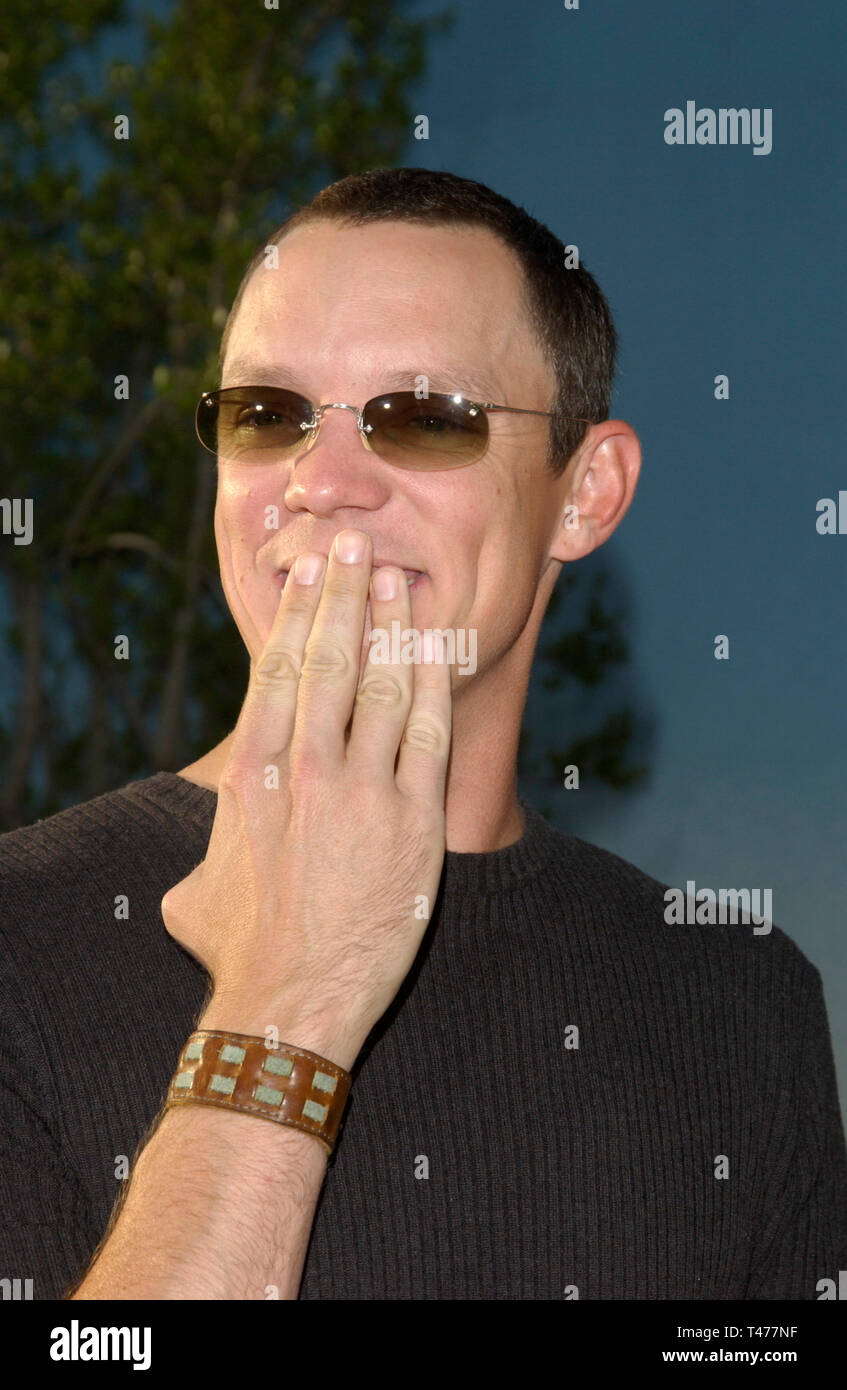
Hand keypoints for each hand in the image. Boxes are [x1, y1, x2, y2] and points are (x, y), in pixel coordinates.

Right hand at [161, 529, 451, 1066]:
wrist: (287, 1006)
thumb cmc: (239, 950)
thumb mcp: (198, 884)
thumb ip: (211, 841)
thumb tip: (210, 834)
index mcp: (251, 774)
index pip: (279, 672)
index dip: (300, 614)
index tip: (312, 571)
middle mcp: (306, 769)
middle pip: (331, 660)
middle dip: (346, 594)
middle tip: (358, 542)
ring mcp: (364, 793)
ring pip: (382, 686)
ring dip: (392, 625)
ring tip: (401, 578)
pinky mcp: (414, 823)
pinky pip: (428, 735)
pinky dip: (433, 685)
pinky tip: (438, 649)